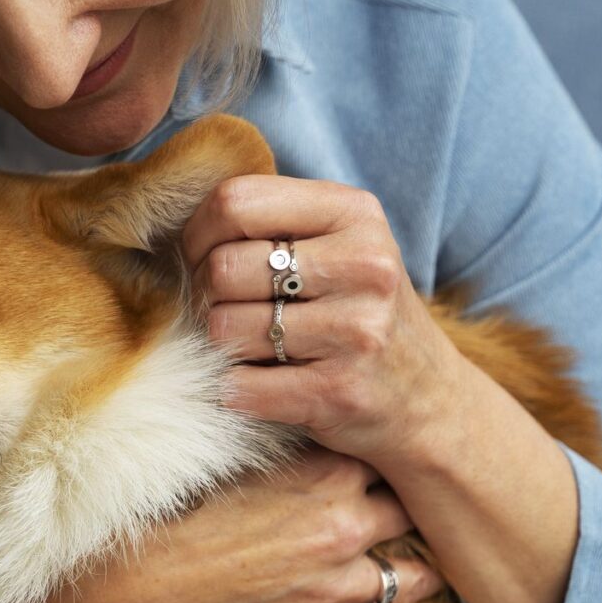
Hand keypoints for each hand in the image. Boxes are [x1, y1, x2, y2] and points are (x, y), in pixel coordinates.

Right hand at [122, 447, 442, 602]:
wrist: (148, 569)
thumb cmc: (191, 507)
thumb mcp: (254, 460)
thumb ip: (304, 448)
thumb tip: (334, 425)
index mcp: (329, 476)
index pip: (393, 460)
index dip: (402, 459)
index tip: (409, 459)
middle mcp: (343, 529)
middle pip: (412, 516)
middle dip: (420, 514)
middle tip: (428, 513)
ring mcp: (331, 588)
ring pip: (408, 584)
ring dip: (423, 579)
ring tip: (430, 575)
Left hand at [181, 175, 455, 467]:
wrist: (429, 402)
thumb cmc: (360, 314)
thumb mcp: (340, 245)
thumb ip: (273, 221)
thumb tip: (172, 224)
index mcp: (355, 213)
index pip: (235, 200)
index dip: (198, 233)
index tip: (202, 259)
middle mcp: (364, 265)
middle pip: (222, 268)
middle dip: (207, 297)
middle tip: (228, 313)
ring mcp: (356, 330)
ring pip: (225, 330)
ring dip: (225, 347)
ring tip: (256, 349)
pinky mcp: (340, 390)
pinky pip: (241, 386)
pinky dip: (237, 391)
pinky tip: (262, 386)